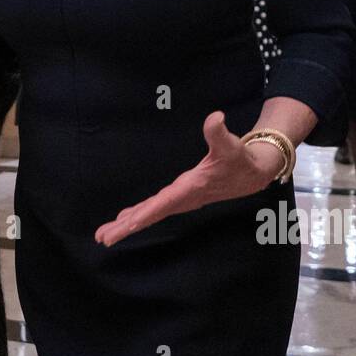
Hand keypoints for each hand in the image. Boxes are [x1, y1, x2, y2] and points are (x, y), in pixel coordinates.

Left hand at [95, 112, 282, 246]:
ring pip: (149, 215)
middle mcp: (182, 198)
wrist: (252, 175)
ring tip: (104, 235)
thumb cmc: (239, 159)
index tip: (128, 225)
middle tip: (104, 238)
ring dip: (127, 225)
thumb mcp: (231, 145)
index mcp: (191, 188)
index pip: (165, 203)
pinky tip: (124, 221)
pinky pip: (153, 210)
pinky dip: (138, 216)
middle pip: (151, 215)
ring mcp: (179, 200)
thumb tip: (215, 117)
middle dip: (127, 227)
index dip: (147, 213)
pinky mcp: (178, 198)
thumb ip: (219, 133)